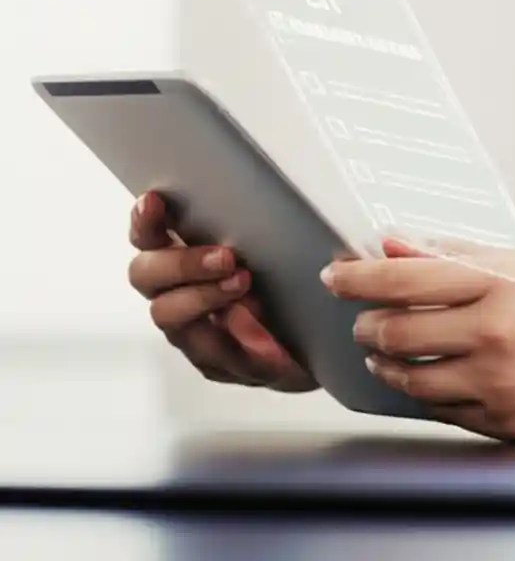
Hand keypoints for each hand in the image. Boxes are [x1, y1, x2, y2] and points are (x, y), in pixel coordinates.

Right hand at [127, 191, 316, 391]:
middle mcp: (175, 294)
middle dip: (182, 264)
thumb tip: (249, 202)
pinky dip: (238, 344)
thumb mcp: (272, 248)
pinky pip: (216, 358)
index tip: (155, 202)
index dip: (145, 220)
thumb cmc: (284, 285)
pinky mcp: (217, 364)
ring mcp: (191, 332)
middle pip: (145, 275)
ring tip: (245, 288)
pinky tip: (262, 336)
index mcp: (182, 257)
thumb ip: (251, 229)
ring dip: (206, 298)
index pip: (147, 236)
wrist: (317, 337)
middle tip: (225, 257)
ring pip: (172, 317)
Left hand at [323, 240, 514, 441]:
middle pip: (392, 332)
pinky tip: (430, 381)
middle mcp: (493, 333)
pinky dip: (424, 394)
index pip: (400, 278)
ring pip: (408, 379)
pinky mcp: (506, 423)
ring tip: (386, 356)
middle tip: (365, 322)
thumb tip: (397, 242)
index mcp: (501, 282)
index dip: (354, 278)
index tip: (334, 277)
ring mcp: (498, 384)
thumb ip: (462, 253)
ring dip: (385, 366)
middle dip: (366, 326)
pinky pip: (441, 410)